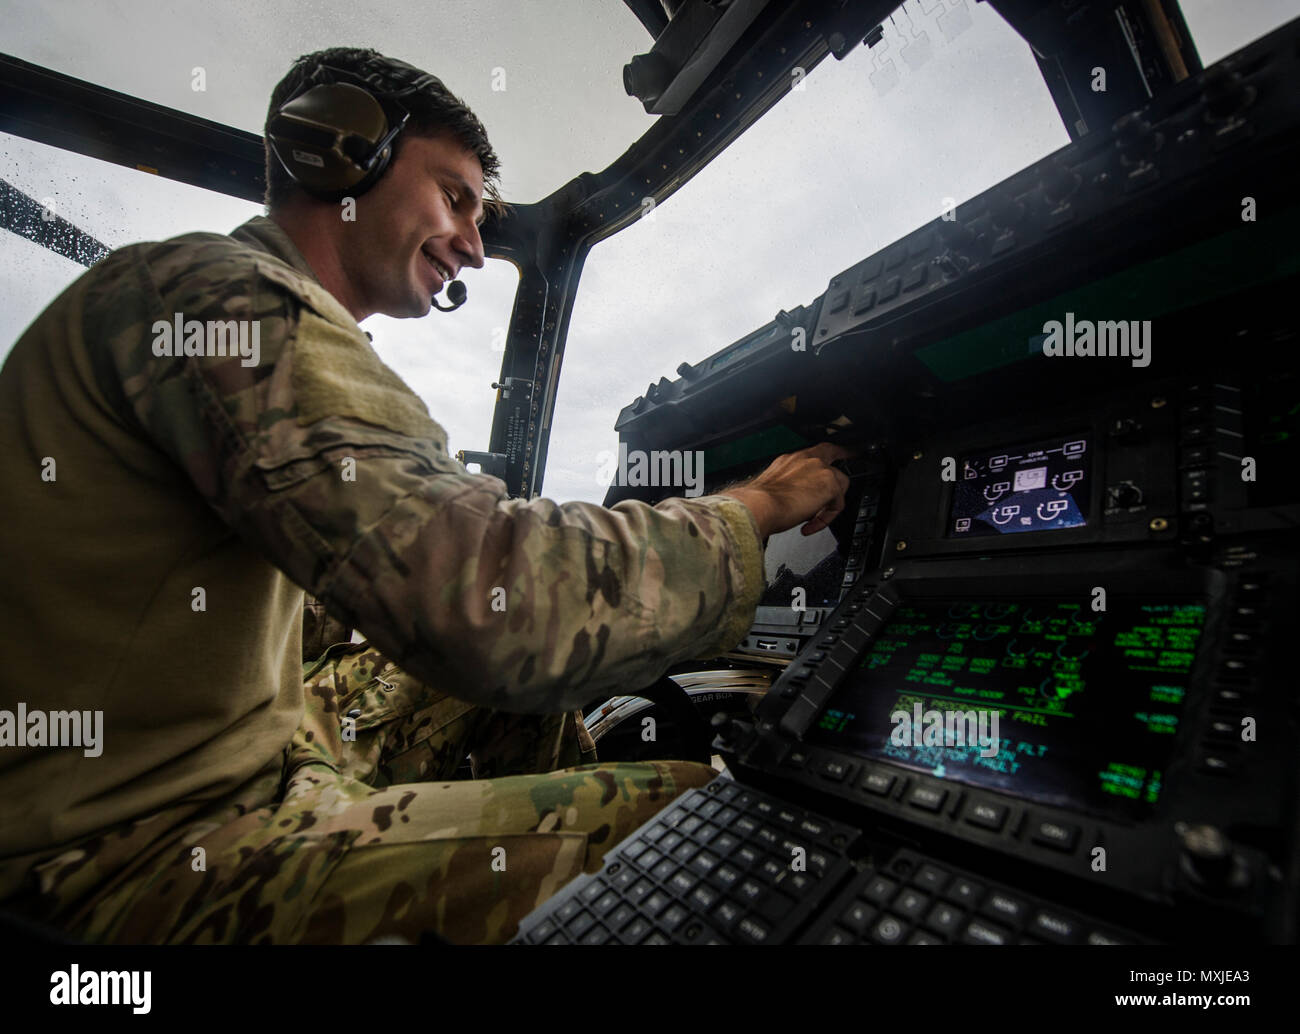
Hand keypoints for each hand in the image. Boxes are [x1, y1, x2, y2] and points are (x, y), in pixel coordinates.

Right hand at [720, 442, 853, 538]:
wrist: (757, 506)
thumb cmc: (758, 502)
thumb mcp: (773, 487)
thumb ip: (788, 487)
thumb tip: (793, 500)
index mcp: (790, 459)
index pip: (814, 451)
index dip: (828, 452)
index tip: (837, 453)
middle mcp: (806, 459)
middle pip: (835, 456)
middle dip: (843, 464)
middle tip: (848, 471)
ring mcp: (820, 469)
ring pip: (840, 483)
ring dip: (830, 503)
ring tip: (813, 518)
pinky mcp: (829, 484)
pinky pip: (838, 503)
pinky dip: (826, 518)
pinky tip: (810, 525)